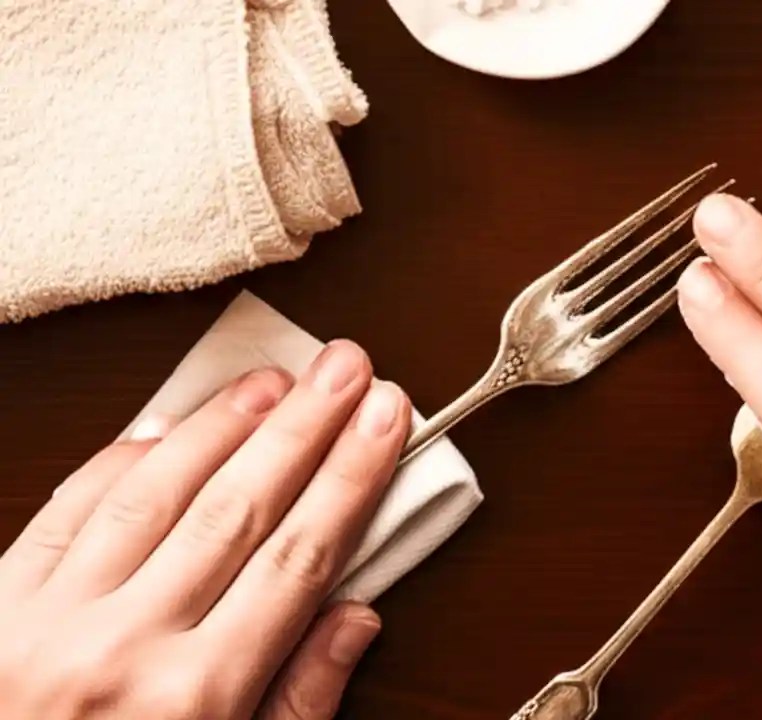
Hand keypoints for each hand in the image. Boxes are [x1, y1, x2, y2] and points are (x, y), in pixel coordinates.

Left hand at [0, 341, 408, 718]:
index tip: (387, 420)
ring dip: (220, 426)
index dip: (352, 477)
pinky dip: (120, 461)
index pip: (299, 556)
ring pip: (152, 493)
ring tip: (273, 381)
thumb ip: (298, 701)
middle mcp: (122, 651)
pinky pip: (64, 512)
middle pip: (237, 508)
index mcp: (196, 702)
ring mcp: (47, 625)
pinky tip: (164, 430)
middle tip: (346, 368)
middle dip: (304, 427)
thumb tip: (355, 615)